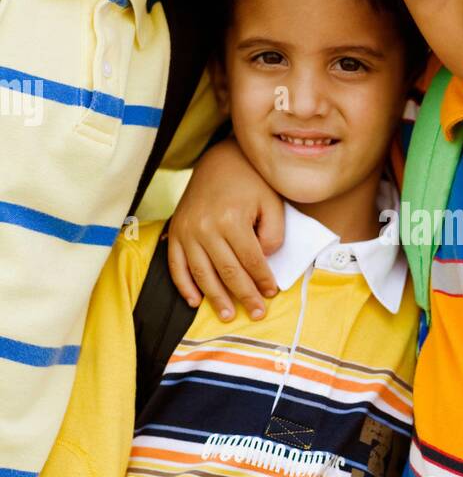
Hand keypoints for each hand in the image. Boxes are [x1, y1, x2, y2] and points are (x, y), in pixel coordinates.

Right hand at [168, 137, 284, 320]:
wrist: (220, 160)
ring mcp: (187, 230)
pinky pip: (176, 265)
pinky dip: (184, 285)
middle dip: (244, 296)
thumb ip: (273, 235)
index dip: (263, 280)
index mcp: (233, 219)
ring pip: (202, 274)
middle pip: (228, 272)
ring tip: (228, 316)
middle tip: (257, 314)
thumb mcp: (272, 204)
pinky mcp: (175, 231)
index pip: (252, 260)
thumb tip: (262, 263)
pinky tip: (195, 301)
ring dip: (215, 298)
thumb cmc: (252, 183)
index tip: (271, 293)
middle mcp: (206, 227)